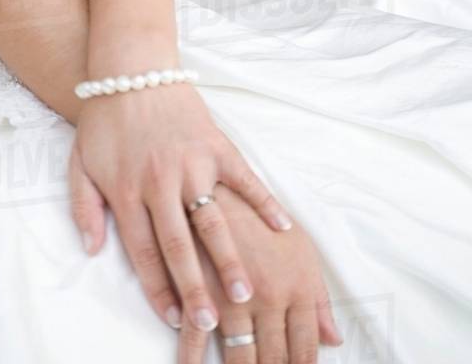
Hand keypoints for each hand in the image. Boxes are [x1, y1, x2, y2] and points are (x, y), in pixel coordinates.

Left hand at [68, 82, 294, 335]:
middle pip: (181, 248)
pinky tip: (283, 230)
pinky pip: (245, 180)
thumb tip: (94, 251)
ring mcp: (192, 162)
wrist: (130, 68)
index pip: (145, 253)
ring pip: (214, 221)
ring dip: (231, 260)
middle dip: (197, 291)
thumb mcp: (79, 164)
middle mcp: (161, 182)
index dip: (160, 291)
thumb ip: (84, 209)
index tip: (175, 321)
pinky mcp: (216, 144)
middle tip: (213, 326)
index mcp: (127, 191)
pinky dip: (266, 204)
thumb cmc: (104, 119)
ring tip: (247, 293)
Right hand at [177, 182, 343, 363]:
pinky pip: (196, 334)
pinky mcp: (200, 286)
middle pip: (275, 358)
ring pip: (241, 356)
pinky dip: (193, 356)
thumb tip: (334, 339)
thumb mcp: (301, 248)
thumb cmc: (261, 215)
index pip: (306, 348)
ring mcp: (233, 295)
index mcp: (297, 286)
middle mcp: (269, 296)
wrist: (217, 181)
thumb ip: (319, 298)